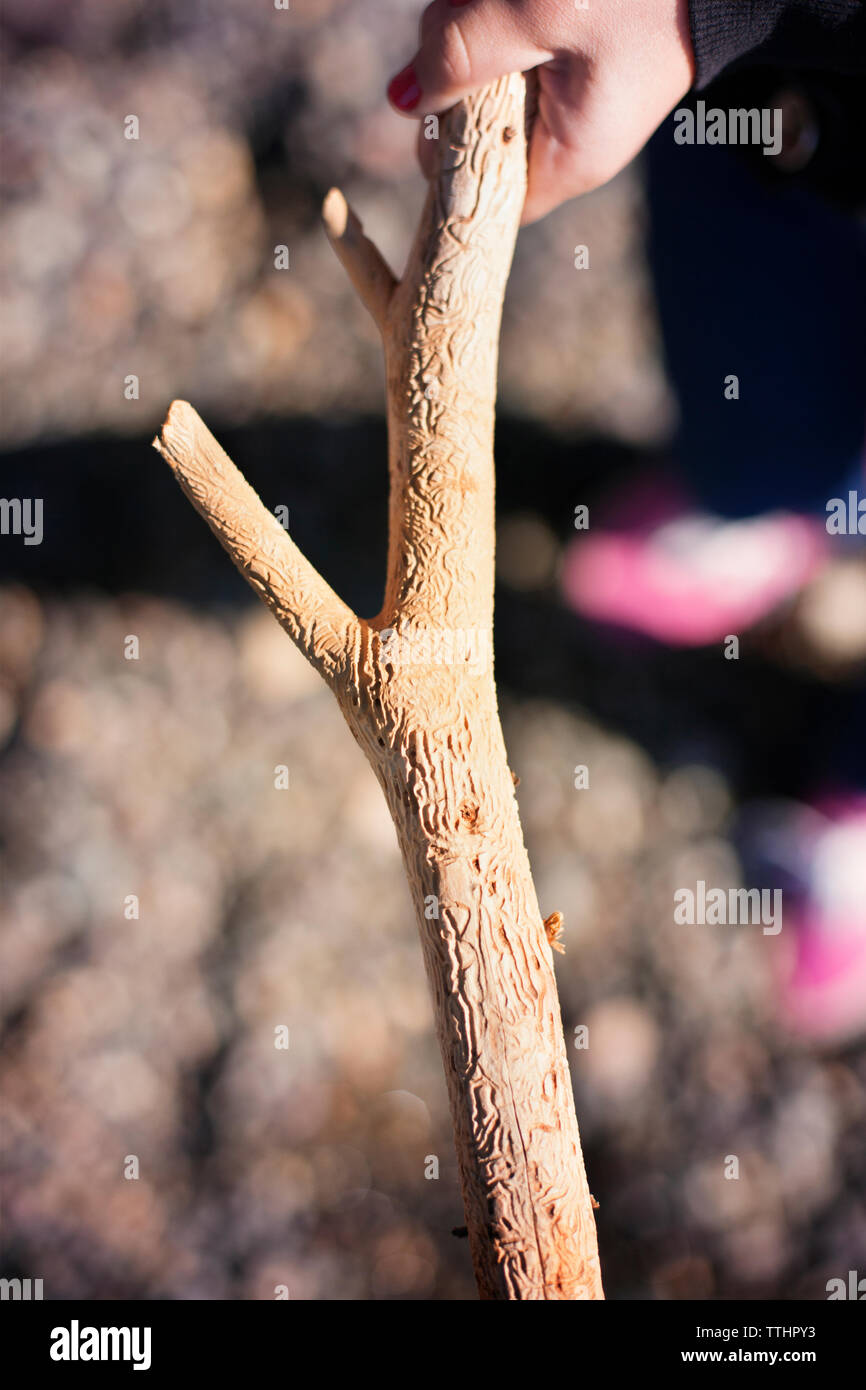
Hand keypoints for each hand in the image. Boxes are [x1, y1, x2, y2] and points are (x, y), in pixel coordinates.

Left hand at [387, 0, 695, 223]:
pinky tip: (522, 0)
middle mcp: (575, 144)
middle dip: (462, 77)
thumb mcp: (533, 11)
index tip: (431, 104)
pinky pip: (523, 53)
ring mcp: (582, 102)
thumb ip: (458, 55)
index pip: (482, 198)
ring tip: (507, 1)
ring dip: (483, 36)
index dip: (443, 158)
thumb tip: (404, 100)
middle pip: (481, 134)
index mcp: (569, 160)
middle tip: (480, 18)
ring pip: (496, 86)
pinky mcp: (585, 62)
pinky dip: (510, 22)